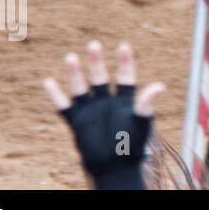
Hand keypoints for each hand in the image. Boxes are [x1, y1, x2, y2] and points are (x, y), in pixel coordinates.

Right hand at [44, 40, 163, 189]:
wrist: (114, 165)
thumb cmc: (131, 143)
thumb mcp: (141, 121)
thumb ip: (146, 103)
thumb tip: (160, 86)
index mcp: (124, 99)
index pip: (125, 76)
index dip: (124, 62)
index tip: (123, 45)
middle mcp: (106, 101)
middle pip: (100, 77)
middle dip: (97, 61)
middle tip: (94, 43)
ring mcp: (90, 109)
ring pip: (81, 88)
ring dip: (75, 73)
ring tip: (71, 56)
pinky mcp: (77, 121)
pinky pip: (64, 106)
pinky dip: (56, 95)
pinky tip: (48, 82)